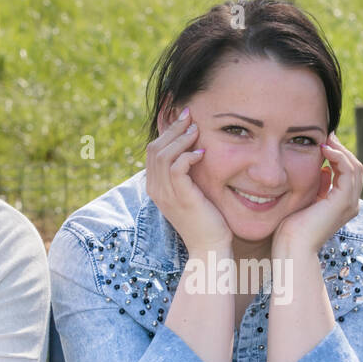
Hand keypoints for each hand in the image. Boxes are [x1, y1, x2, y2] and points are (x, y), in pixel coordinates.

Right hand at [145, 107, 230, 256]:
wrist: (209, 247)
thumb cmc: (206, 220)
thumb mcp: (191, 192)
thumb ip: (186, 174)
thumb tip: (193, 149)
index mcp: (155, 187)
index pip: (152, 150)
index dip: (165, 129)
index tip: (180, 114)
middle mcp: (156, 189)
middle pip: (154, 148)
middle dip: (172, 127)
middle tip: (189, 114)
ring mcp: (166, 194)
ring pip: (163, 154)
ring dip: (181, 138)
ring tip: (196, 130)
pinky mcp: (181, 197)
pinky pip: (176, 167)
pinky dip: (188, 155)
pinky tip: (202, 153)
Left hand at [272, 131, 361, 253]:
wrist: (292, 248)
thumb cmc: (291, 230)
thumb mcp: (305, 201)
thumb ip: (317, 186)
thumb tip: (324, 170)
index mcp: (342, 205)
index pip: (347, 174)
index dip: (337, 156)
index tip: (323, 141)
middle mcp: (350, 204)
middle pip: (354, 168)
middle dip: (341, 149)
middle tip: (326, 134)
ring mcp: (349, 203)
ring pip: (354, 167)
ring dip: (340, 150)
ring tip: (325, 138)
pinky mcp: (344, 201)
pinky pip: (348, 171)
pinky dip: (339, 157)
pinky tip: (324, 148)